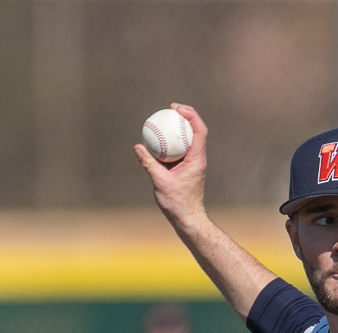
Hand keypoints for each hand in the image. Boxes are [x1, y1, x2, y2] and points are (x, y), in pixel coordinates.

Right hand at [133, 103, 209, 227]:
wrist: (188, 219)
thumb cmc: (178, 203)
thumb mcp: (160, 181)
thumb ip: (149, 163)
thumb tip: (138, 146)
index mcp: (197, 159)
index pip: (200, 130)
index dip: (191, 114)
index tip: (176, 108)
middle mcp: (198, 158)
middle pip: (195, 130)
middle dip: (185, 116)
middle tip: (169, 109)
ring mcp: (193, 163)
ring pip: (188, 140)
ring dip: (178, 129)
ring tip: (164, 120)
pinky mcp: (187, 169)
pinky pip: (179, 150)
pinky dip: (170, 143)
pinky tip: (157, 140)